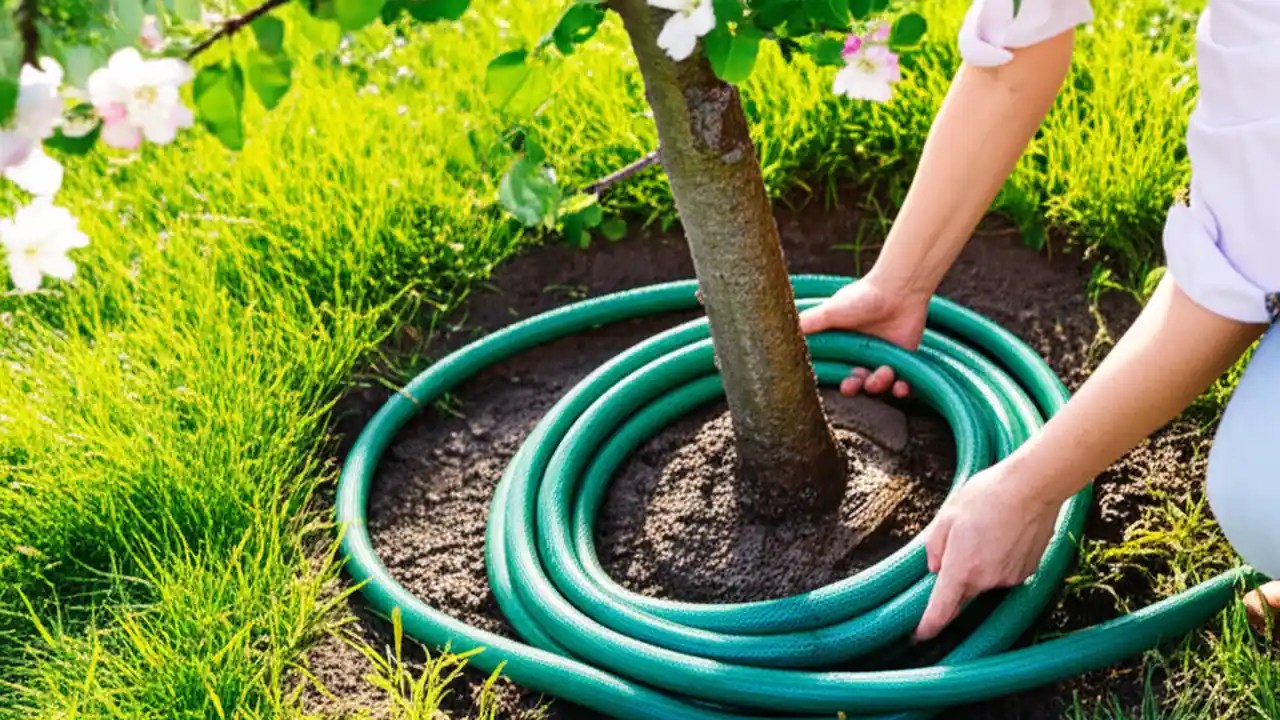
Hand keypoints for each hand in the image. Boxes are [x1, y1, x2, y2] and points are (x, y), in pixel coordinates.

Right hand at [798, 276, 929, 397]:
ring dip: (879, 386)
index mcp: (840, 345)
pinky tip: (900, 387)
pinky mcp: (903, 359)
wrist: (899, 289)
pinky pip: (901, 384)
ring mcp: (882, 357)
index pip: (833, 371)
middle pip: (855, 382)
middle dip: (856, 387)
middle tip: (859, 382)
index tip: (839, 383)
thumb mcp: (829, 311)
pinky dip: (901, 390)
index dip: (835, 381)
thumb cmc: (862, 297)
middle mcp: (859, 353)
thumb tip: (780, 337)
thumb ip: (808, 325)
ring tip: (883, 373)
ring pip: (878, 385)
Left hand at [913, 456, 1063, 640]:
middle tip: (961, 546)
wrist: (1032, 487)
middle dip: (957, 580)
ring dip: (980, 566)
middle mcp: (987, 581)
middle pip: (963, 594)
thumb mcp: (947, 516)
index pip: (941, 610)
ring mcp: (1010, 579)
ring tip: (986, 531)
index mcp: (962, 569)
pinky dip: (999, 561)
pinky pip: (1005, 574)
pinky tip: (1003, 536)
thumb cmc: (986, 496)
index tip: (919, 635)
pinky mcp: (1028, 573)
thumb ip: (934, 547)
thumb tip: (935, 568)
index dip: (929, 626)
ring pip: (985, 582)